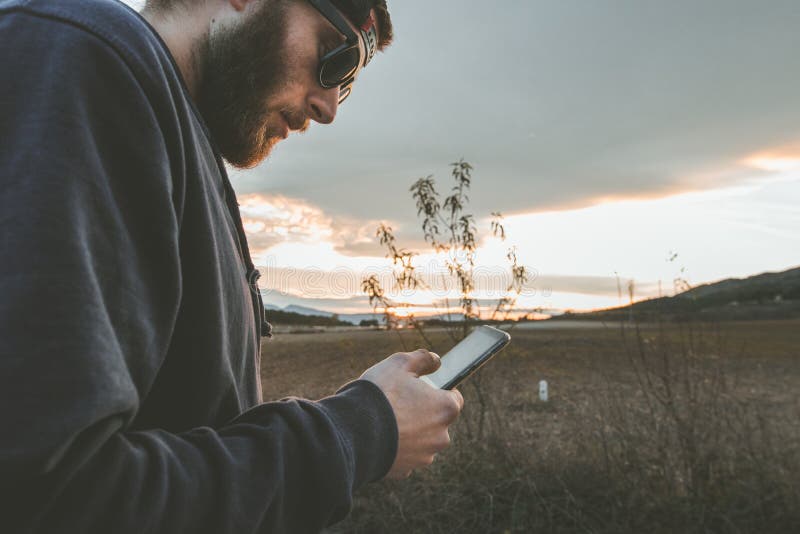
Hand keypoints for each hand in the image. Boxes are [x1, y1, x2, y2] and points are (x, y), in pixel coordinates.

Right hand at [360, 348, 463, 477]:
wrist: (353, 431)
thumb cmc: (380, 394)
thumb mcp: (400, 363)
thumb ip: (423, 359)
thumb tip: (436, 361)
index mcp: (445, 408)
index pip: (455, 398)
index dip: (440, 391)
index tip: (425, 388)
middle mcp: (441, 436)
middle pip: (437, 421)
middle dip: (423, 412)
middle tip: (400, 402)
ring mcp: (424, 456)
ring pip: (421, 440)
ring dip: (410, 432)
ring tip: (386, 421)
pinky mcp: (406, 470)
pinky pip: (405, 456)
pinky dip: (396, 448)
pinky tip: (380, 438)